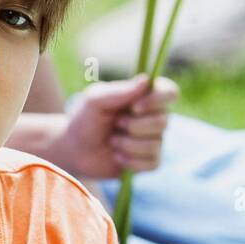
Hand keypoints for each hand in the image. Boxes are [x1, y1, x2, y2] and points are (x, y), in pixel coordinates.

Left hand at [49, 75, 178, 180]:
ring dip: (128, 144)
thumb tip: (147, 80)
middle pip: (163, 121)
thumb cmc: (85, 119)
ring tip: (112, 141)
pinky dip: (131, 161)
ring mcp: (153, 140)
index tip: (135, 107)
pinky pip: (152, 163)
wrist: (75, 150)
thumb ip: (119, 91)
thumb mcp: (94, 100)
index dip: (157, 100)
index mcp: (144, 96)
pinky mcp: (149, 161)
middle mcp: (154, 117)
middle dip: (134, 126)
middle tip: (115, 124)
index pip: (169, 92)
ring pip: (155, 144)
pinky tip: (117, 156)